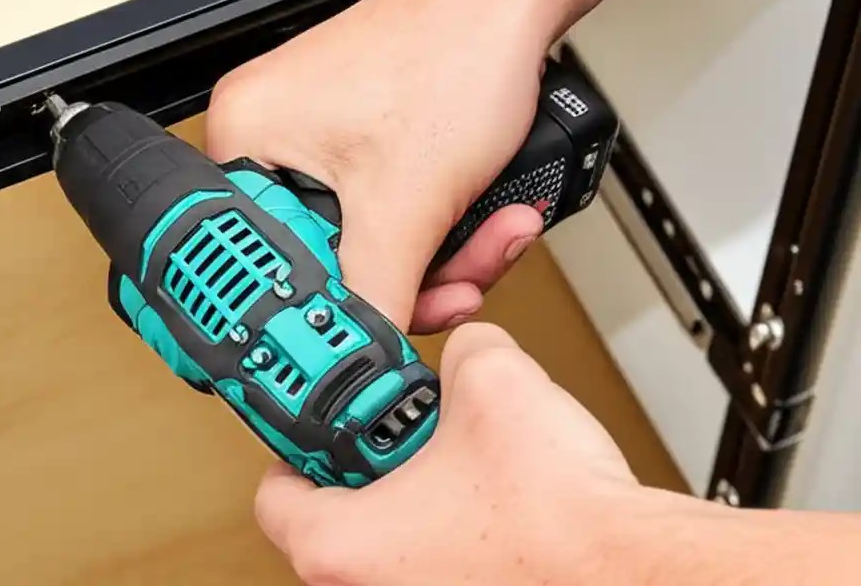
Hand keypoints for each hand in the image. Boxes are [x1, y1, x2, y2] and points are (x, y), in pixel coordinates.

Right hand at [205, 0, 549, 332]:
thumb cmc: (454, 52)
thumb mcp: (408, 207)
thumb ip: (373, 302)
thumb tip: (355, 361)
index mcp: (243, 140)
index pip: (260, 266)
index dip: (321, 308)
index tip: (364, 335)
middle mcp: (270, 135)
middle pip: (326, 261)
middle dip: (410, 282)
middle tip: (455, 285)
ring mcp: (319, 135)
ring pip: (370, 243)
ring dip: (441, 258)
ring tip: (489, 237)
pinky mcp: (365, 137)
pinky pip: (392, 213)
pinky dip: (442, 226)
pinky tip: (486, 218)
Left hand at [253, 323, 646, 584]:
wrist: (633, 572)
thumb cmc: (557, 518)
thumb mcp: (493, 383)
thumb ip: (462, 349)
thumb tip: (469, 345)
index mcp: (340, 543)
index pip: (275, 494)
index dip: (297, 447)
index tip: (319, 428)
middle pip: (334, 521)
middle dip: (368, 470)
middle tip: (394, 441)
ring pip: (389, 548)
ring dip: (416, 504)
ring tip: (455, 470)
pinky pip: (437, 569)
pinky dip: (457, 536)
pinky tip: (496, 505)